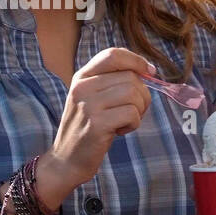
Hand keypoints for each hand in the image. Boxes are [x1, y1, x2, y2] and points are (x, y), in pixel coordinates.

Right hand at [41, 47, 151, 201]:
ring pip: (134, 94)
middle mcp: (82, 87)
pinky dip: (134, 123)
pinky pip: (132, 114)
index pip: (113, 54)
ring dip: (139, 110)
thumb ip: (112, 81)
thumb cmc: (86, 128)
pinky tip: (120, 131)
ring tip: (125, 121)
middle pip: (130, 77)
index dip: (136, 60)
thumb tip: (147, 70)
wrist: (66, 160)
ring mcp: (88, 105)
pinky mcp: (97, 124)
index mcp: (82, 77)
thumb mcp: (92, 98)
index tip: (149, 71)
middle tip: (133, 111)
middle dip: (142, 95)